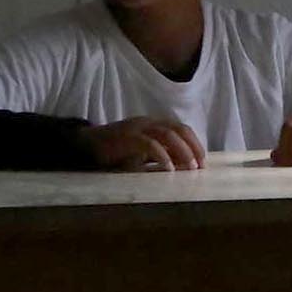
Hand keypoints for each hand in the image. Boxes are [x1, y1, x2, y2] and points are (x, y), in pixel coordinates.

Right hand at [82, 117, 204, 171]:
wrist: (87, 146)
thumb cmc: (117, 152)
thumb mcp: (143, 153)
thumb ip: (162, 155)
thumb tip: (183, 166)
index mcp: (154, 124)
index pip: (182, 129)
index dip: (195, 144)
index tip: (203, 161)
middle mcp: (148, 122)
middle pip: (179, 129)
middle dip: (193, 147)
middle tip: (200, 166)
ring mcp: (137, 128)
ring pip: (167, 134)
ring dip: (182, 151)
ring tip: (190, 168)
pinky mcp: (127, 137)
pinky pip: (149, 144)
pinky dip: (162, 156)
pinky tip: (169, 169)